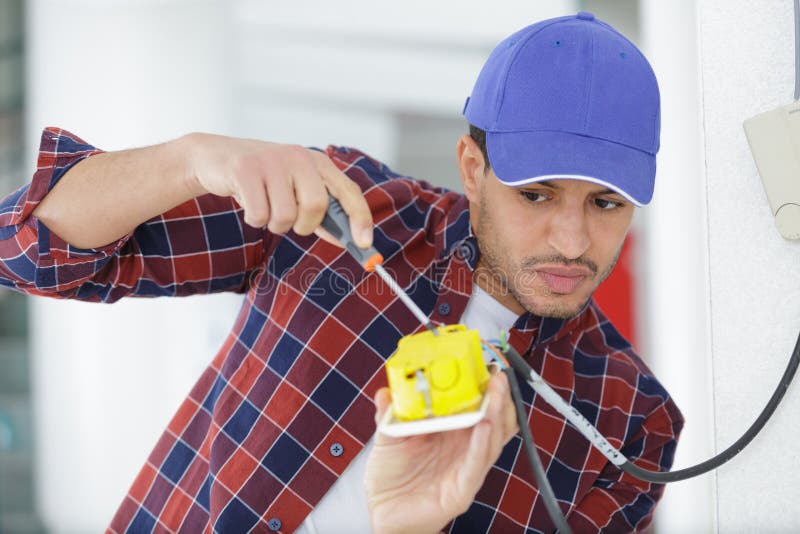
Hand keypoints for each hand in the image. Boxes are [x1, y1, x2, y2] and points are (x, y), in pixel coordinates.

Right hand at [182, 133, 372, 246]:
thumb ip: (322, 212)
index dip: (360, 218)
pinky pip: (259, 215)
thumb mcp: (296, 189)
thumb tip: (351, 239)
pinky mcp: (245, 170)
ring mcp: (271, 161)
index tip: (365, 244)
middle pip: (316, 207)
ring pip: (286, 216)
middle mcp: (298, 157)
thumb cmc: (264, 180)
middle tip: (291, 221)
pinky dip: (254, 219)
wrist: (217, 158)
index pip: (348, 191)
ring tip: (265, 207)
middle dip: (304, 226)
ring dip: (275, 225)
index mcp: (317, 162)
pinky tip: (248, 202)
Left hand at [365, 373, 518, 533]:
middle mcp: (465, 448)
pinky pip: (476, 465)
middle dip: (500, 396)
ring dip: (496, 414)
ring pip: (492, 440)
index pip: (479, 405)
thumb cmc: (392, 477)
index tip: (487, 364)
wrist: (383, 513)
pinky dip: (481, 445)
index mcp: (453, 432)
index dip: (487, 386)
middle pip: (495, 420)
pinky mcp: (462, 490)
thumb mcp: (388, 437)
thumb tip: (385, 391)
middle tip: (497, 375)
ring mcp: (467, 469)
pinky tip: (483, 426)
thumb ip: (389, 414)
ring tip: (495, 393)